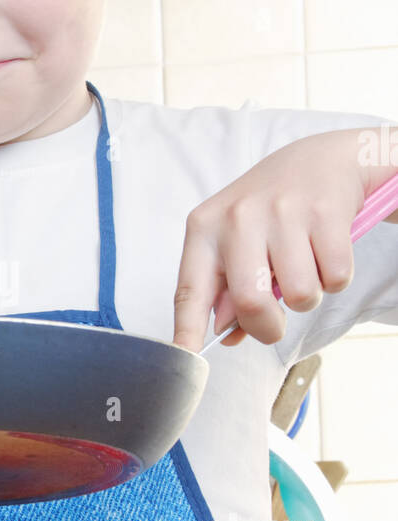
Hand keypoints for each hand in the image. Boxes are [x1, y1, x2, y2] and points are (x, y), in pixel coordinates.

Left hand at [172, 127, 397, 352]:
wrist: (322, 159)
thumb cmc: (270, 210)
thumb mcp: (235, 240)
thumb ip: (226, 288)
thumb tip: (226, 335)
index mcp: (204, 227)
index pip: (190, 290)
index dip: (188, 330)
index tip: (185, 360)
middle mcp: (238, 217)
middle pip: (251, 303)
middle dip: (269, 326)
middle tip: (277, 320)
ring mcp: (283, 212)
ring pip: (301, 296)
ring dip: (309, 294)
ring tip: (304, 264)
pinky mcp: (325, 212)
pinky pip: (335, 278)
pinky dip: (336, 276)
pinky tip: (325, 249)